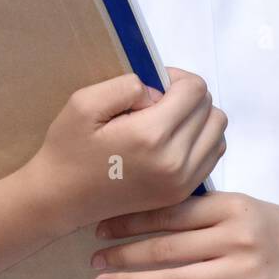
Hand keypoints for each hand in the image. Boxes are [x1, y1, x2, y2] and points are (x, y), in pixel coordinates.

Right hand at [31, 67, 226, 235]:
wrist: (60, 199)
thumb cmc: (68, 149)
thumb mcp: (84, 102)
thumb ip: (127, 86)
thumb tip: (158, 93)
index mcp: (151, 135)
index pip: (194, 90)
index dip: (175, 78)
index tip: (153, 86)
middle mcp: (175, 161)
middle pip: (210, 110)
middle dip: (188, 97)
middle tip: (157, 102)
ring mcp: (182, 182)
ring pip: (217, 132)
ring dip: (198, 118)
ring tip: (166, 121)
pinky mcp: (182, 193)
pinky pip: (212, 155)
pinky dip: (200, 140)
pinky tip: (172, 141)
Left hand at [89, 191, 278, 278]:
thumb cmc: (276, 230)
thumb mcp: (244, 207)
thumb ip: (205, 209)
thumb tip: (153, 208)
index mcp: (227, 205)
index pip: (170, 211)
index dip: (132, 220)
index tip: (101, 226)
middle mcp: (232, 233)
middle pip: (166, 246)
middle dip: (124, 253)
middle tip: (92, 260)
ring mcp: (242, 268)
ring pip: (178, 278)